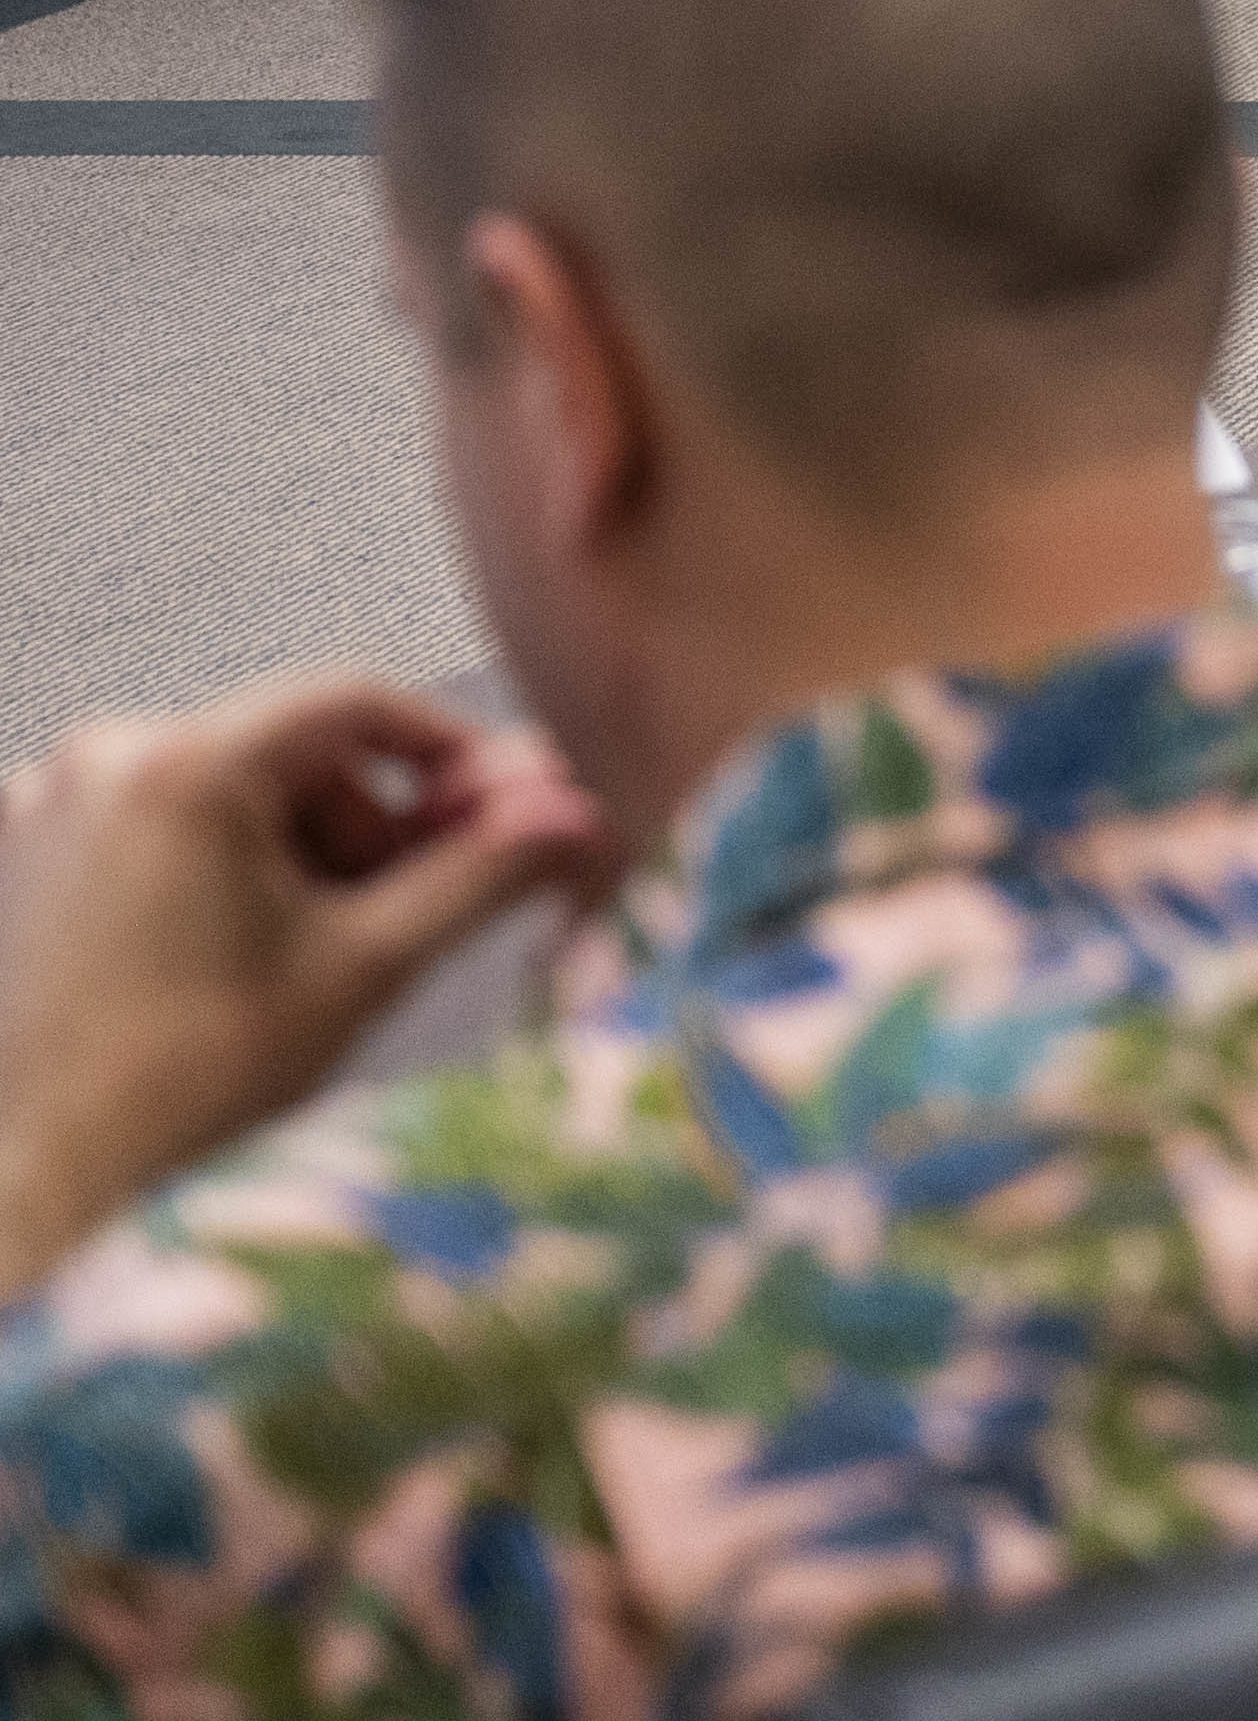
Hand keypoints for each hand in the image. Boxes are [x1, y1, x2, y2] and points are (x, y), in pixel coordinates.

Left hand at [0, 685, 608, 1297]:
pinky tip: (218, 956)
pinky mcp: (15, 858)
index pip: (354, 701)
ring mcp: (42, 808)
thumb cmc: (181, 1084)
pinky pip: (149, 824)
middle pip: (286, 750)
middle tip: (383, 917)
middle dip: (358, 824)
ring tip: (293, 953)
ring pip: (220, 788)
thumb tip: (574, 816)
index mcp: (184, 764)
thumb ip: (483, 873)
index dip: (443, 752)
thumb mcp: (366, 965)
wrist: (39, 1183)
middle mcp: (99, 759)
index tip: (490, 812)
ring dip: (284, 851)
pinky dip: (207, 869)